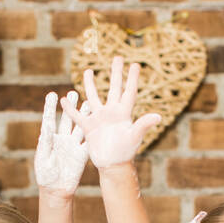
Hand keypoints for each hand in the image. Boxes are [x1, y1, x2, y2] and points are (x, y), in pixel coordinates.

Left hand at [34, 90, 88, 200]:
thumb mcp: (43, 158)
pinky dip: (92, 131)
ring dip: (84, 115)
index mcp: (49, 139)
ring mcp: (73, 146)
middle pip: (67, 119)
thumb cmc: (45, 175)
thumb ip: (46, 143)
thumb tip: (48, 126)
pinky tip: (97, 121)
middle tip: (74, 92)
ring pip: (80, 127)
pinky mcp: (82, 154)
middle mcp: (62, 139)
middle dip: (70, 106)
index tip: (52, 95)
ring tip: (89, 102)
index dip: (51, 107)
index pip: (50, 119)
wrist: (56, 191)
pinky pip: (88, 141)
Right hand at [61, 55, 161, 169]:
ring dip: (91, 84)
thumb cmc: (125, 152)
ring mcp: (100, 118)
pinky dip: (71, 108)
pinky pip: (78, 115)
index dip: (132, 78)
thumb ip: (144, 125)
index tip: (135, 64)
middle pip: (114, 88)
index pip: (129, 91)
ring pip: (94, 97)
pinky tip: (64, 99)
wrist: (113, 165)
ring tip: (87, 70)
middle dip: (116, 73)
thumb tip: (158, 116)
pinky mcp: (89, 127)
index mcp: (124, 112)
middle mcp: (112, 112)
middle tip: (117, 57)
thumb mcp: (134, 136)